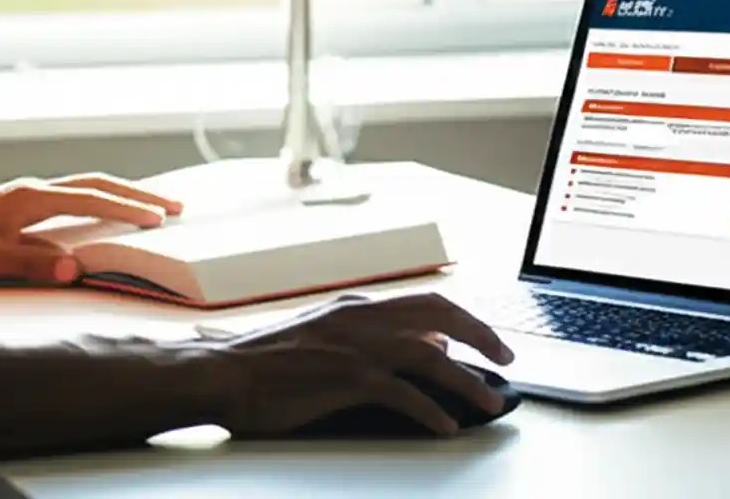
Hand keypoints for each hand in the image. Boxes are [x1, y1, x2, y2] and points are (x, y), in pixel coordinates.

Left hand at [0, 173, 181, 283]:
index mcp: (31, 198)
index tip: (160, 219)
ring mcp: (26, 195)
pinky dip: (98, 200)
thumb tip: (77, 268)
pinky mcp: (18, 206)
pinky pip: (71, 196)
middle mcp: (32, 190)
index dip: (127, 209)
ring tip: (149, 207)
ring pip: (84, 187)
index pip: (91, 200)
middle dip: (137, 194)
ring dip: (119, 195)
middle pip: (96, 184)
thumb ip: (35, 263)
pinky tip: (103, 213)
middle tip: (174, 206)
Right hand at [214, 293, 515, 436]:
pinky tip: (446, 426)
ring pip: (428, 356)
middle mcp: (360, 318)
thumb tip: (423, 350)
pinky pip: (402, 394)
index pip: (425, 303)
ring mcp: (353, 347)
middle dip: (480, 335)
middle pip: (438, 316)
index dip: (463, 319)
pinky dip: (431, 410)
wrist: (222, 372)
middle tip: (507, 359)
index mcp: (356, 307)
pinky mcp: (344, 378)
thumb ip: (369, 338)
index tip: (486, 337)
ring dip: (467, 380)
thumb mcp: (324, 336)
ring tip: (491, 402)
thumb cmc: (266, 363)